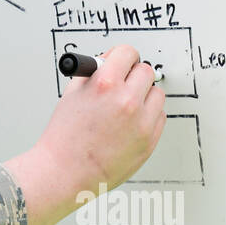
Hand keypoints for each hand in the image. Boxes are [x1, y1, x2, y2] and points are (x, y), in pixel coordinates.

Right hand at [39, 43, 165, 195]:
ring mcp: (141, 123)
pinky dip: (148, 115)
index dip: (122, 56)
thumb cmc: (65, 137)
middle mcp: (127, 101)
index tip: (122, 61)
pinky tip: (130, 122)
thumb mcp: (72, 94)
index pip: (128, 53)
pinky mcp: (150, 141)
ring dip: (144, 95)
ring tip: (125, 105)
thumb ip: (94, 73)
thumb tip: (110, 61)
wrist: (66, 172)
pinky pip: (159, 116)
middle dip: (133, 74)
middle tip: (123, 83)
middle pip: (146, 71)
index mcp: (105, 85)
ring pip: (157, 94)